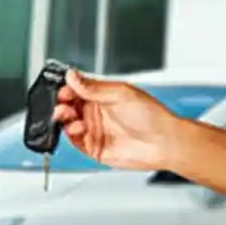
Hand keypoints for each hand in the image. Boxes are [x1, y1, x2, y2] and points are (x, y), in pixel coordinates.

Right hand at [54, 70, 178, 170]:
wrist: (164, 142)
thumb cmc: (151, 116)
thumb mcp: (120, 94)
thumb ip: (93, 87)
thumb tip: (72, 76)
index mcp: (104, 96)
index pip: (77, 90)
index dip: (67, 89)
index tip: (62, 89)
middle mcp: (98, 112)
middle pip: (70, 106)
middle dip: (62, 104)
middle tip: (62, 104)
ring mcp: (96, 130)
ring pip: (70, 124)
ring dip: (65, 119)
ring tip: (68, 116)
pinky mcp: (95, 148)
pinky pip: (76, 142)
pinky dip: (71, 135)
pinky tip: (77, 129)